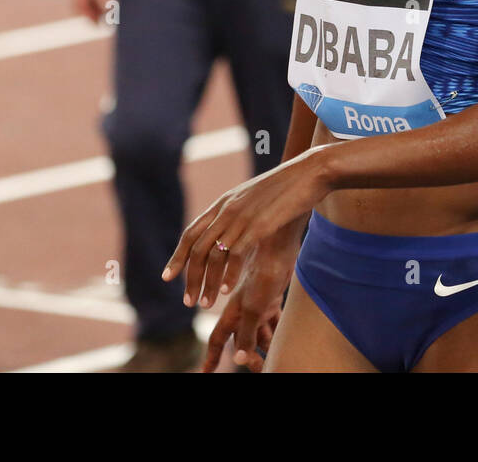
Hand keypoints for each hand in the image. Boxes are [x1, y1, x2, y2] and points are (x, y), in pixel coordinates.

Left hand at [163, 149, 330, 311]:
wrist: (309, 172)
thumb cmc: (286, 188)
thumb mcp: (254, 198)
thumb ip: (239, 213)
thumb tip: (230, 233)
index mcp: (223, 203)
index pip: (191, 233)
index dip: (177, 256)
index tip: (167, 277)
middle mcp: (227, 210)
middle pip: (198, 248)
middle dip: (190, 278)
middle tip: (188, 302)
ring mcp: (242, 216)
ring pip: (214, 255)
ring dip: (208, 282)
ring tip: (206, 304)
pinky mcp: (258, 224)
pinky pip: (236, 253)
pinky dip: (229, 274)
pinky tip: (228, 291)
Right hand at [201, 231, 300, 372]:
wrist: (280, 248)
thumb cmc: (263, 275)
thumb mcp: (254, 308)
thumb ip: (246, 333)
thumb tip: (237, 358)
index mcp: (232, 312)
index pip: (217, 340)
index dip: (211, 357)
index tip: (205, 373)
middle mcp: (242, 310)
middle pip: (241, 341)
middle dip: (247, 358)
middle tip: (260, 370)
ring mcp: (258, 305)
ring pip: (258, 333)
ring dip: (263, 348)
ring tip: (272, 362)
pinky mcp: (273, 299)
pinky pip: (272, 324)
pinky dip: (275, 334)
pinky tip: (284, 342)